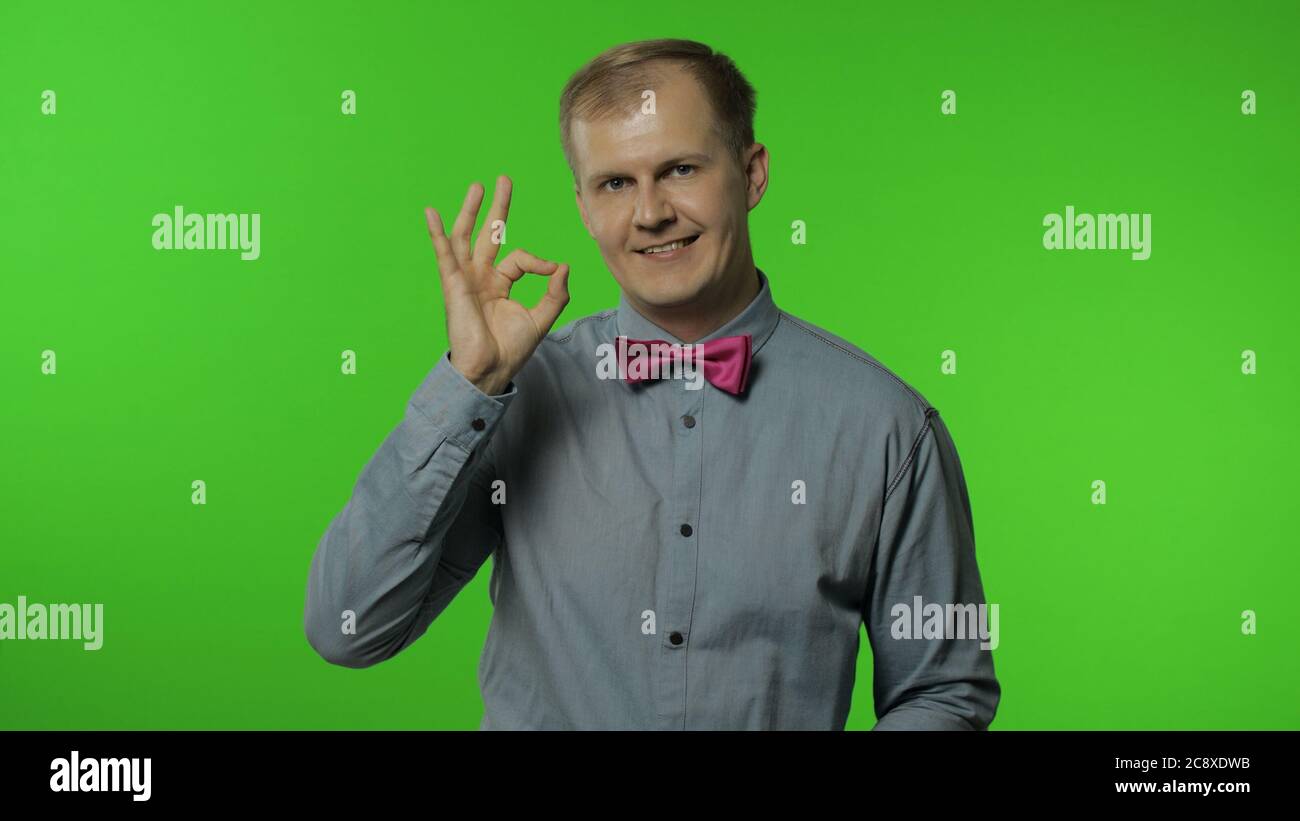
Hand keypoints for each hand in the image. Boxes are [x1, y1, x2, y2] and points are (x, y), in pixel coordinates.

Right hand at [425, 176, 569, 395]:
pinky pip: (443, 255)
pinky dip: (437, 233)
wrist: (489, 370)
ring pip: (466, 238)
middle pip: (488, 235)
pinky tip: (430, 213)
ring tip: (478, 186)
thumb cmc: (510, 350)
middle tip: (503, 180)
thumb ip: (556, 293)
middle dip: (496, 208)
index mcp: (499, 285)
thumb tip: (563, 265)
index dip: (539, 261)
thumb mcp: (541, 318)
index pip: (519, 259)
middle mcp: (480, 278)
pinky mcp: (453, 285)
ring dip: (470, 211)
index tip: (554, 272)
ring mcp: (465, 280)